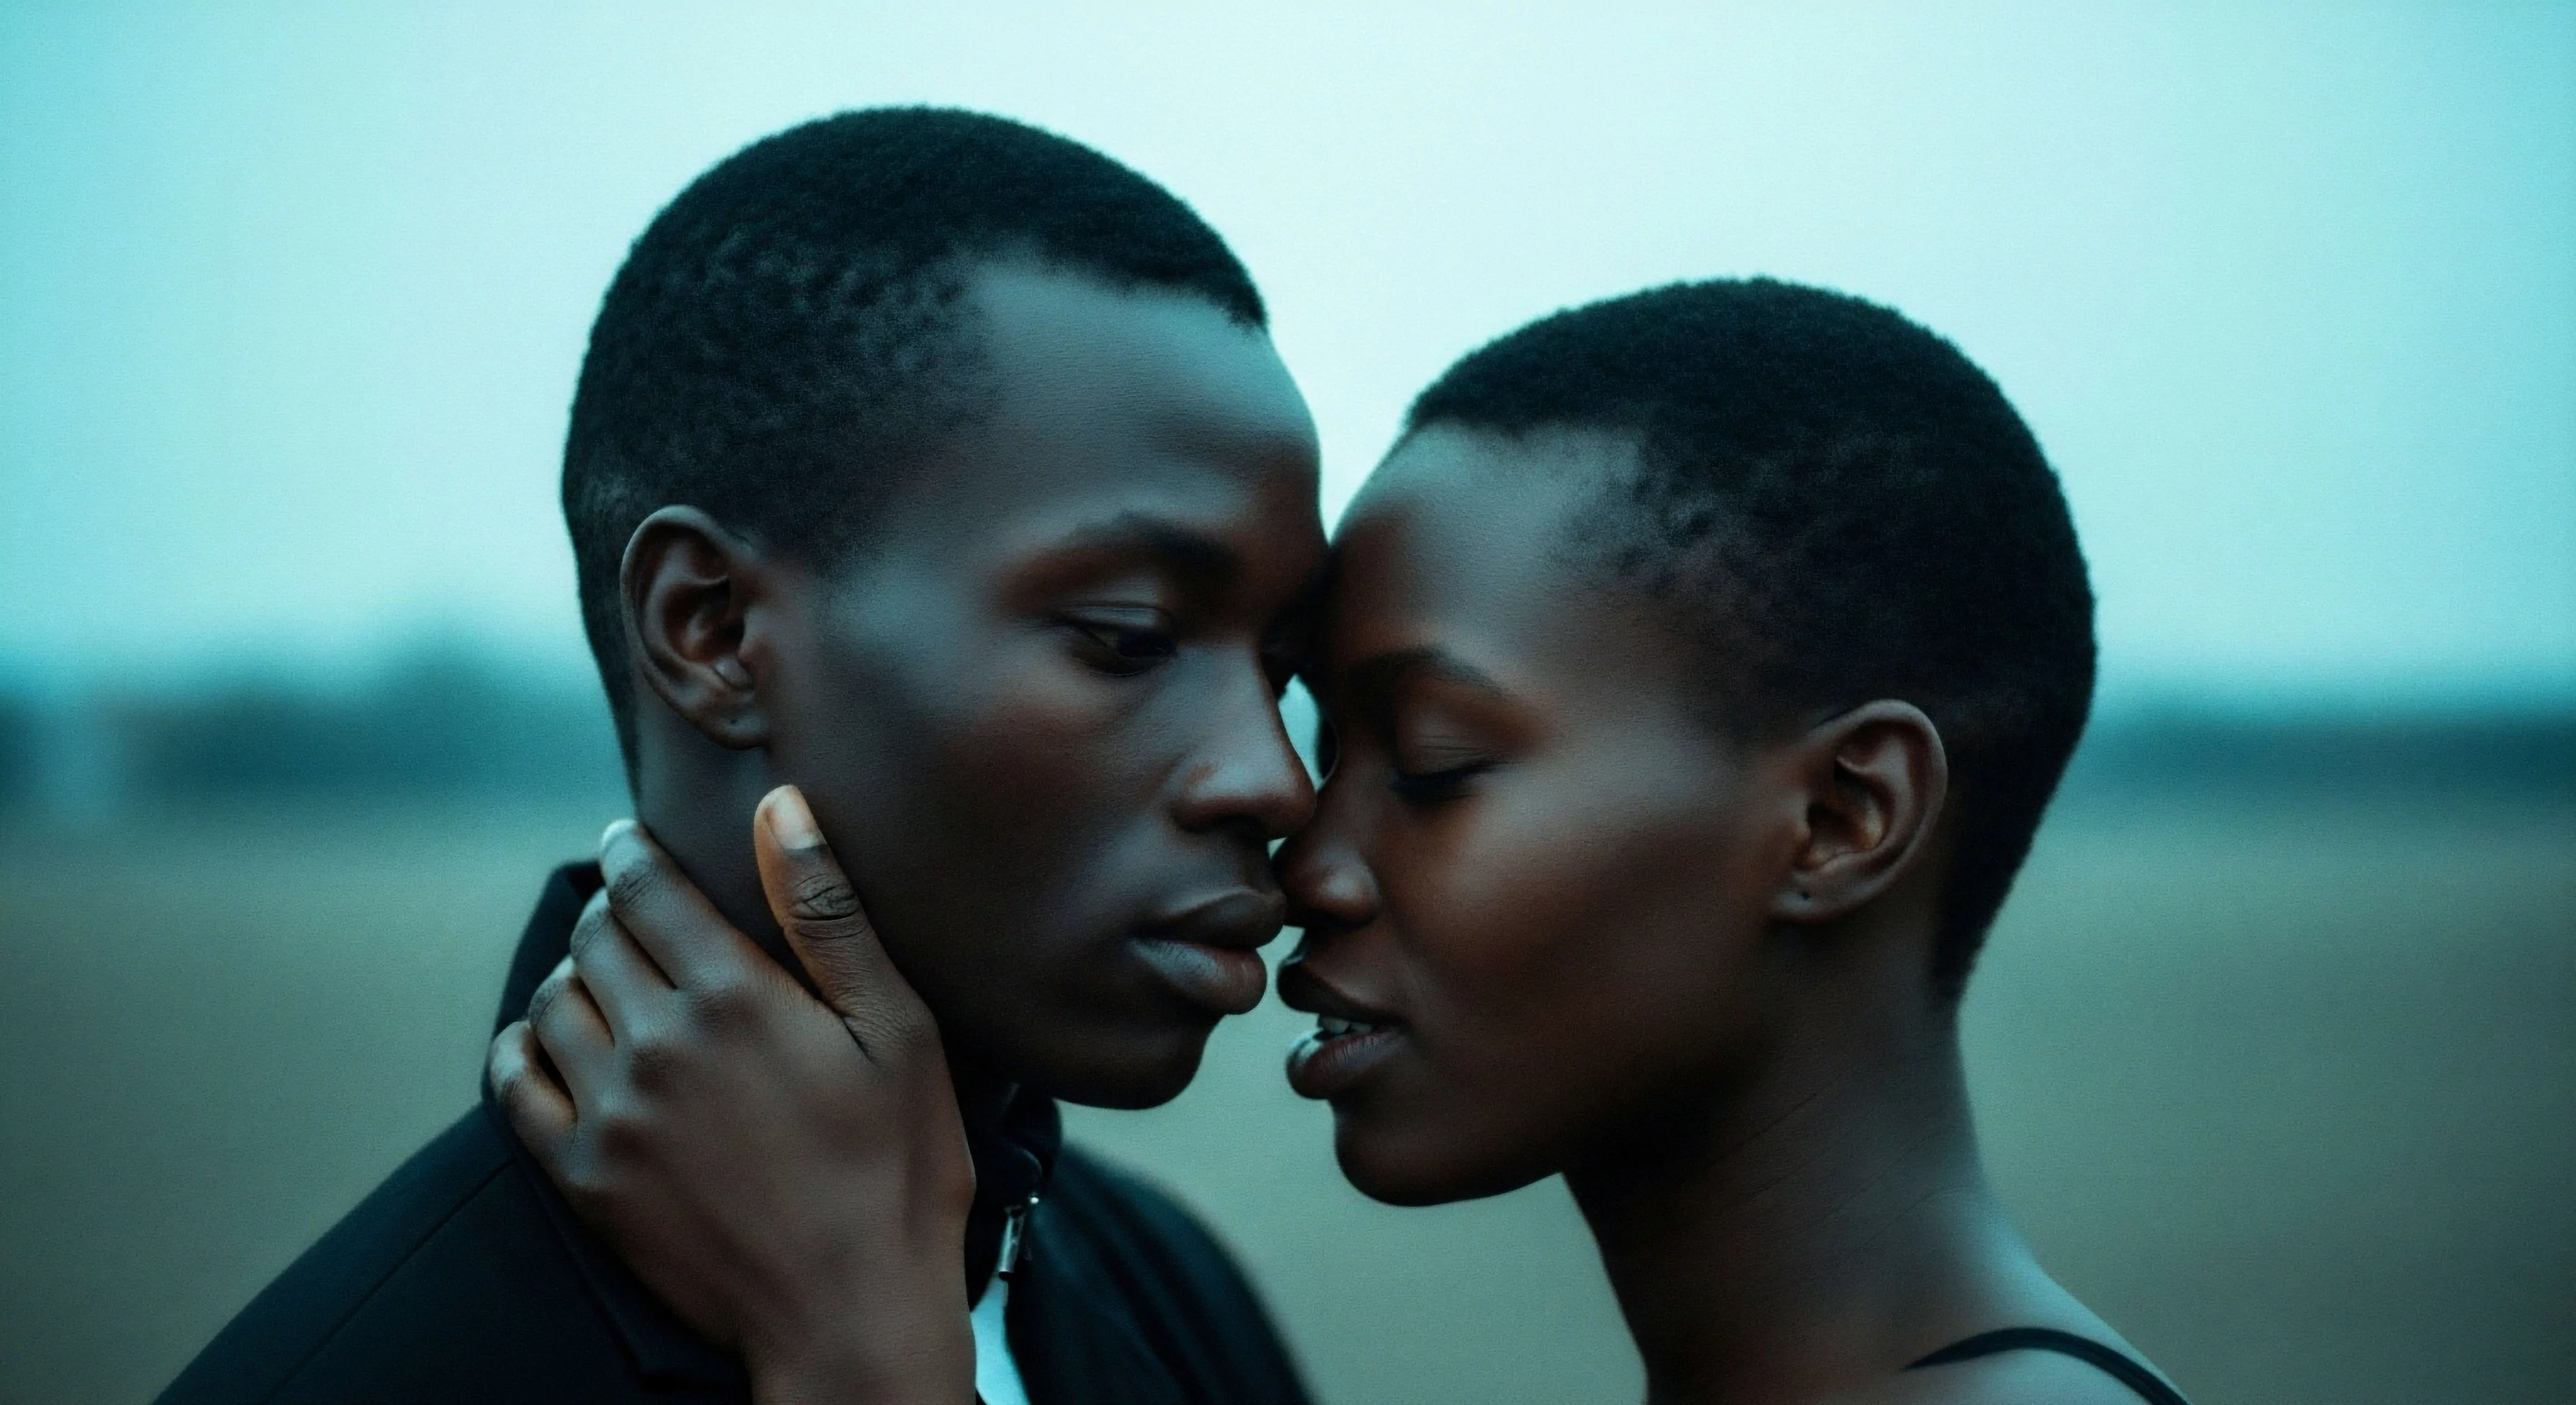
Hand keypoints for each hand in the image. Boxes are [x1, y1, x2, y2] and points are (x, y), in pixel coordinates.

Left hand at [487, 786, 974, 1404]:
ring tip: (610, 978)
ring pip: (553, 1002)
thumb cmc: (899, 1168)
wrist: (852, 1313)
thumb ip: (829, 913)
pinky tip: (553, 1044)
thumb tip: (779, 806)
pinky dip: (523, 1048)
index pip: (644, 886)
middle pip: (594, 936)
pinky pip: (513, 1085)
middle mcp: (657, 1044)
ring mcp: (612, 1114)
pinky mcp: (586, 1178)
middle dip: (611, 908)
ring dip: (575, 974)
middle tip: (637, 912)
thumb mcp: (898, 1028)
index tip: (633, 841)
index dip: (633, 850)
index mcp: (734, 995)